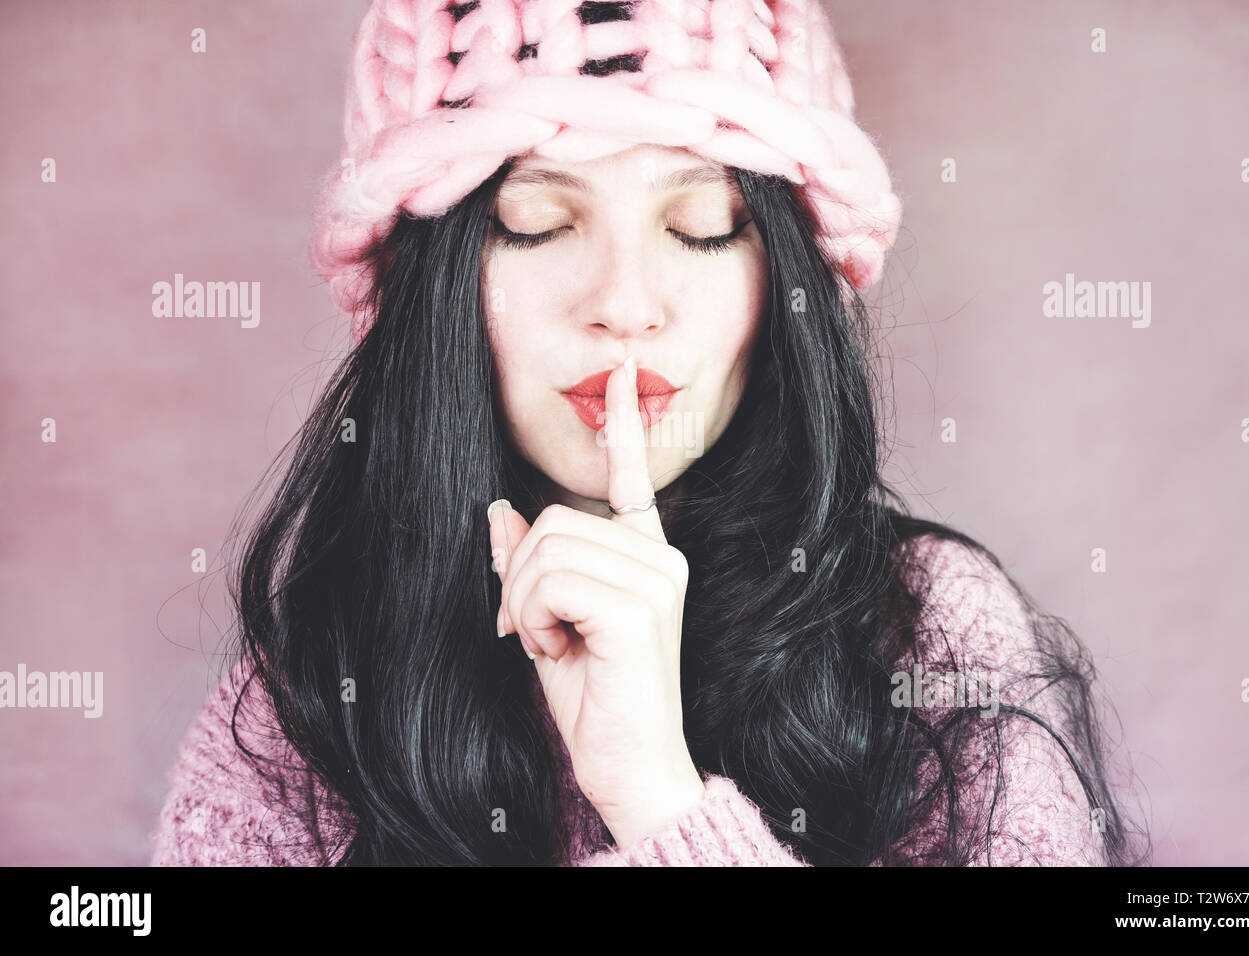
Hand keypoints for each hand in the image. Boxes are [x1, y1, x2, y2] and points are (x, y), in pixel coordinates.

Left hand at [487, 356, 705, 848]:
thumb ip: (529, 568)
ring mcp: (656, 578)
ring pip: (546, 547)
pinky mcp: (639, 607)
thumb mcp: (545, 623)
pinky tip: (559, 651)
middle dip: (521, 580)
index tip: (625, 373)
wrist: (628, 767)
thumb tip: (500, 510)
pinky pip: (550, 580)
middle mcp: (659, 557)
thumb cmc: (593, 698)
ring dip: (524, 604)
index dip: (623, 424)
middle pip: (554, 518)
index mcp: (645, 554)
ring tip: (553, 645)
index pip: (633, 477)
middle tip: (537, 634)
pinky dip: (533, 619)